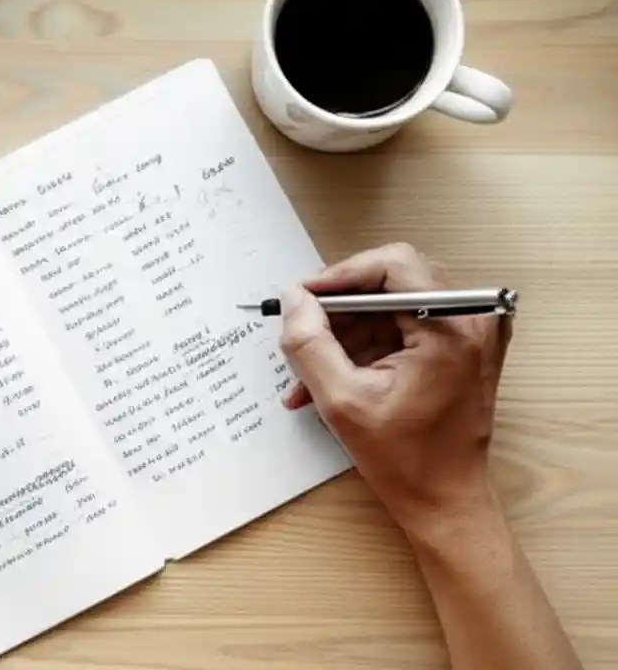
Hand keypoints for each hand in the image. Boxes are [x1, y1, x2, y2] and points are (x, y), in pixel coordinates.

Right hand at [278, 243, 511, 539]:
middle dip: (341, 305)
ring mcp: (473, 333)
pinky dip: (367, 344)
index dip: (340, 275)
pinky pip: (405, 325)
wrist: (446, 500)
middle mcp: (471, 320)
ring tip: (309, 370)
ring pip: (393, 303)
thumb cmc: (403, 460)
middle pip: (392, 279)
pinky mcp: (463, 347)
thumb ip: (309, 344)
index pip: (392, 264)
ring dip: (347, 331)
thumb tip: (293, 299)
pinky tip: (334, 375)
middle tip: (304, 328)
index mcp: (450, 329)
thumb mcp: (341, 401)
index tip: (303, 298)